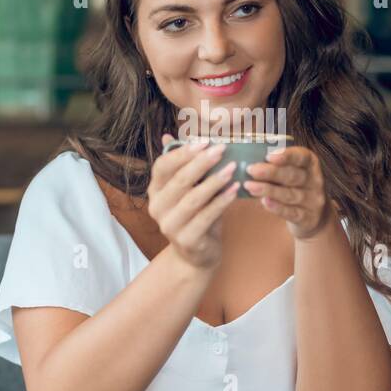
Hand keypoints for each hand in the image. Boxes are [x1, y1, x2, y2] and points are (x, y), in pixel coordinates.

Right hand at [148, 133, 240, 269]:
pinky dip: (222, 201)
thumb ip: (182, 164)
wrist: (197, 255)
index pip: (162, 166)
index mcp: (155, 190)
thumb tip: (169, 135)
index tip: (205, 141)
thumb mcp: (189, 188)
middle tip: (222, 149)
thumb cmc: (196, 214)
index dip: (183, 152)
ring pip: (193, 198)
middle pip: (179, 180)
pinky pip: (206, 217)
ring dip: (215, 181)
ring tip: (233, 168)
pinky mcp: (186, 240)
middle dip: (202, 162)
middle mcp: (157, 207)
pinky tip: (235, 190)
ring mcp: (169, 226)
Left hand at [244, 145, 333, 240]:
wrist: (315, 215)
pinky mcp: (308, 218)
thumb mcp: (293, 172)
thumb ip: (276, 166)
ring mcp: (313, 201)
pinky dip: (277, 207)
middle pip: (292, 176)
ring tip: (249, 186)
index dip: (286, 155)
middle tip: (251, 170)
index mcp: (311, 164)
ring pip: (289, 194)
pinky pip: (291, 212)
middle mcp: (315, 181)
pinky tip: (264, 202)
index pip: (302, 157)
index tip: (268, 156)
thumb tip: (248, 161)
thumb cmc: (296, 187)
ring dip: (268, 190)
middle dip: (270, 172)